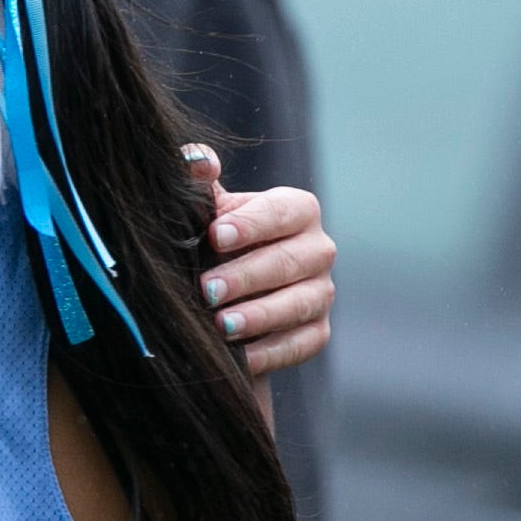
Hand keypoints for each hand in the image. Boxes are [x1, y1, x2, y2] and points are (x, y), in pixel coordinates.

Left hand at [188, 149, 333, 376]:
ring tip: (220, 325)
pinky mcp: (317, 331)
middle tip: (206, 289)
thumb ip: (199, 179)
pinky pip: (301, 344)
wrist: (225, 288)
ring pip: (299, 304)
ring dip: (259, 316)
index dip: (251, 223)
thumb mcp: (207, 207)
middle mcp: (318, 250)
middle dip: (245, 276)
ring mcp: (321, 293)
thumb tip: (199, 163)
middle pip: (289, 262)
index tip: (215, 235)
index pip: (282, 212)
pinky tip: (240, 358)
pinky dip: (270, 352)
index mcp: (297, 210)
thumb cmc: (215, 238)